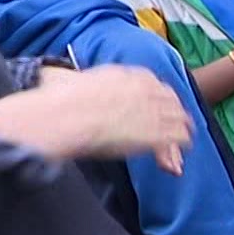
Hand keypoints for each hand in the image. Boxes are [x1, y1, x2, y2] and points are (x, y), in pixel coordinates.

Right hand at [0, 64, 191, 172]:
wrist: (67, 116)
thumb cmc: (61, 100)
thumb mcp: (72, 78)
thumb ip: (77, 80)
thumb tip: (52, 79)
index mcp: (132, 75)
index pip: (157, 87)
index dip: (158, 103)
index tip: (156, 113)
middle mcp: (149, 90)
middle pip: (172, 104)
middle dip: (173, 117)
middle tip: (170, 133)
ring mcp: (157, 111)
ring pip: (181, 121)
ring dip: (178, 135)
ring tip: (174, 151)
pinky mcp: (158, 132)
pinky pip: (180, 138)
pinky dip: (176, 149)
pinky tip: (169, 160)